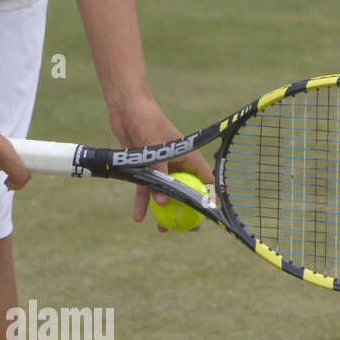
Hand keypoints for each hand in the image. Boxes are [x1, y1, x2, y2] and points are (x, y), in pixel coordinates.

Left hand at [109, 97, 213, 231]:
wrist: (128, 109)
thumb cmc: (148, 123)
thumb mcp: (156, 150)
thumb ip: (160, 176)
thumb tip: (163, 202)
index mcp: (188, 157)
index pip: (205, 180)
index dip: (209, 197)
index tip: (211, 214)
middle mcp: (177, 164)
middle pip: (185, 192)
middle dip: (186, 211)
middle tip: (186, 229)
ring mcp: (160, 167)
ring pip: (164, 194)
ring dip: (163, 212)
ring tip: (162, 230)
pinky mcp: (144, 168)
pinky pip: (145, 189)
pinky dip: (142, 203)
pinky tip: (138, 218)